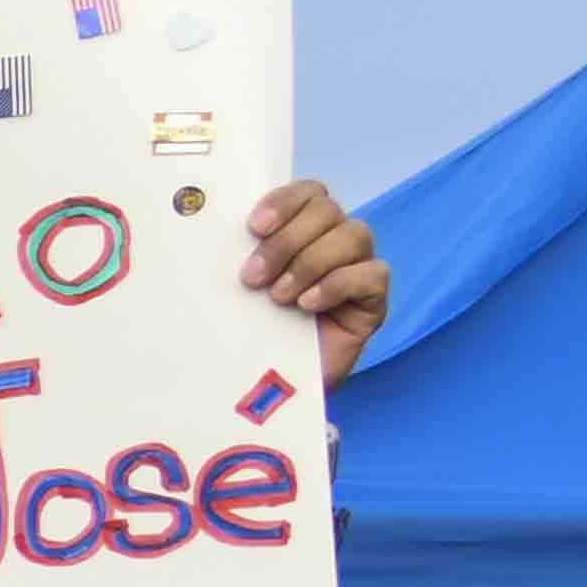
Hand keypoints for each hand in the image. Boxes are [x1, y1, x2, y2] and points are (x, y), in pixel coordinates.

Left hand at [243, 178, 389, 385]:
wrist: (272, 393)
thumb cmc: (253, 336)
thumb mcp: (239, 294)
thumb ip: (241, 261)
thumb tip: (212, 234)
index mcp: (304, 231)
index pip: (309, 193)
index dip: (285, 201)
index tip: (254, 227)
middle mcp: (335, 242)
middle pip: (327, 211)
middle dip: (287, 241)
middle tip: (254, 277)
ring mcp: (358, 269)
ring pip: (352, 236)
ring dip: (309, 262)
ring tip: (278, 296)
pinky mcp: (374, 301)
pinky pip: (371, 274)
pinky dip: (337, 284)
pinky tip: (308, 304)